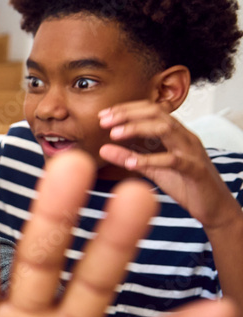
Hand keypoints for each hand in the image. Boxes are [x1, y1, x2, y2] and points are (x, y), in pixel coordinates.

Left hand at [99, 101, 240, 228]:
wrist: (214, 207)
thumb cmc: (184, 183)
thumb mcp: (151, 169)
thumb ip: (129, 157)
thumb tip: (103, 149)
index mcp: (174, 133)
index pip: (150, 110)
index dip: (126, 109)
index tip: (102, 115)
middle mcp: (184, 137)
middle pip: (156, 113)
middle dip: (128, 113)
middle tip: (103, 121)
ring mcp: (191, 151)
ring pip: (166, 129)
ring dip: (137, 128)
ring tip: (114, 134)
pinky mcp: (195, 169)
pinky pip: (173, 160)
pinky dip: (150, 160)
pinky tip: (131, 163)